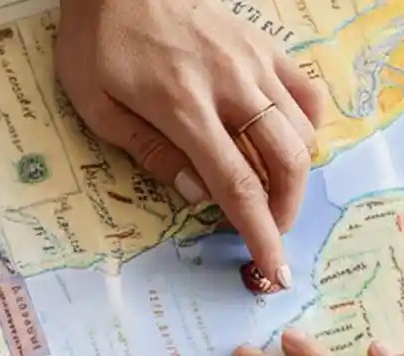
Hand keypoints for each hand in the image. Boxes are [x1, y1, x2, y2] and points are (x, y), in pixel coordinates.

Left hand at [57, 0, 324, 289]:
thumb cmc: (98, 41)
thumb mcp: (98, 106)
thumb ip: (151, 153)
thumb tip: (198, 195)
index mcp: (184, 107)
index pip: (238, 185)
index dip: (261, 233)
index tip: (273, 267)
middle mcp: (230, 86)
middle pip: (286, 162)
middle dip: (286, 210)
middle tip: (271, 234)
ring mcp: (254, 62)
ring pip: (302, 130)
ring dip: (294, 172)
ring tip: (270, 191)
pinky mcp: (263, 44)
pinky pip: (305, 92)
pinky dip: (305, 126)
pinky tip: (283, 141)